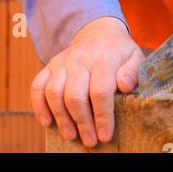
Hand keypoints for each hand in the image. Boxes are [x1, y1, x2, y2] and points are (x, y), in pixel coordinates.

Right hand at [30, 16, 142, 147]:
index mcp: (103, 60)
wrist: (98, 31)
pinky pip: (37, 85)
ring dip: (61, 117)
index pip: (100, 91)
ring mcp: (62, 63)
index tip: (104, 135)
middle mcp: (79, 60)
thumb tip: (124, 85)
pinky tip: (46, 122)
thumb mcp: (135, 57)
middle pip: (75, 95)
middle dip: (81, 122)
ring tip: (70, 135)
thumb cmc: (119, 51)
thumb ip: (133, 71)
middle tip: (89, 141)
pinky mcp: (50, 66)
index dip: (102, 116)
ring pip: (54, 92)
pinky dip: (39, 105)